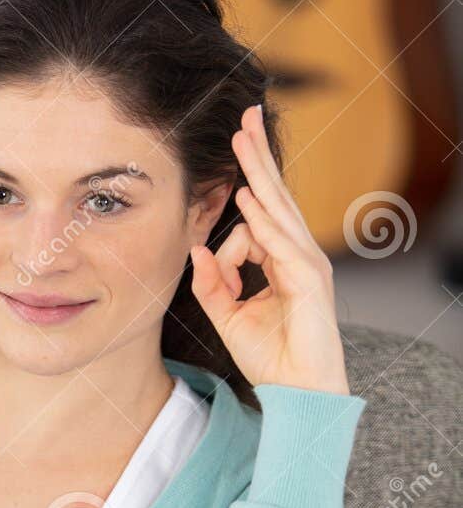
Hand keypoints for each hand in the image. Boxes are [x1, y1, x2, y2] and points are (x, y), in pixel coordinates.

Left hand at [190, 104, 349, 396]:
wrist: (298, 390)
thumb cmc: (270, 358)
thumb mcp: (229, 317)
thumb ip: (213, 284)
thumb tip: (198, 249)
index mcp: (281, 262)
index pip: (256, 221)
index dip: (234, 217)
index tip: (223, 208)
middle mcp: (297, 255)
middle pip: (275, 196)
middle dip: (259, 156)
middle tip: (246, 117)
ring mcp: (306, 264)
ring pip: (279, 209)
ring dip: (260, 170)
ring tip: (244, 136)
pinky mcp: (309, 280)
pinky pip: (281, 243)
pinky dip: (264, 220)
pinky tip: (248, 197)